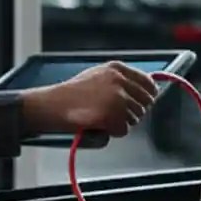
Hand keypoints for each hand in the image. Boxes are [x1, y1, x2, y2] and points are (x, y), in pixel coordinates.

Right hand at [20, 61, 158, 137]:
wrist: (53, 104)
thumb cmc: (72, 93)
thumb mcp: (98, 76)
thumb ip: (121, 80)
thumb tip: (145, 88)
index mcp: (117, 69)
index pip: (148, 82)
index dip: (148, 94)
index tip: (145, 101)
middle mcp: (119, 81)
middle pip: (145, 102)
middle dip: (134, 110)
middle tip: (117, 114)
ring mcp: (116, 98)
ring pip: (136, 118)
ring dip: (122, 122)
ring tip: (103, 117)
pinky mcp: (112, 115)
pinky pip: (124, 130)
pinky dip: (113, 132)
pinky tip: (100, 125)